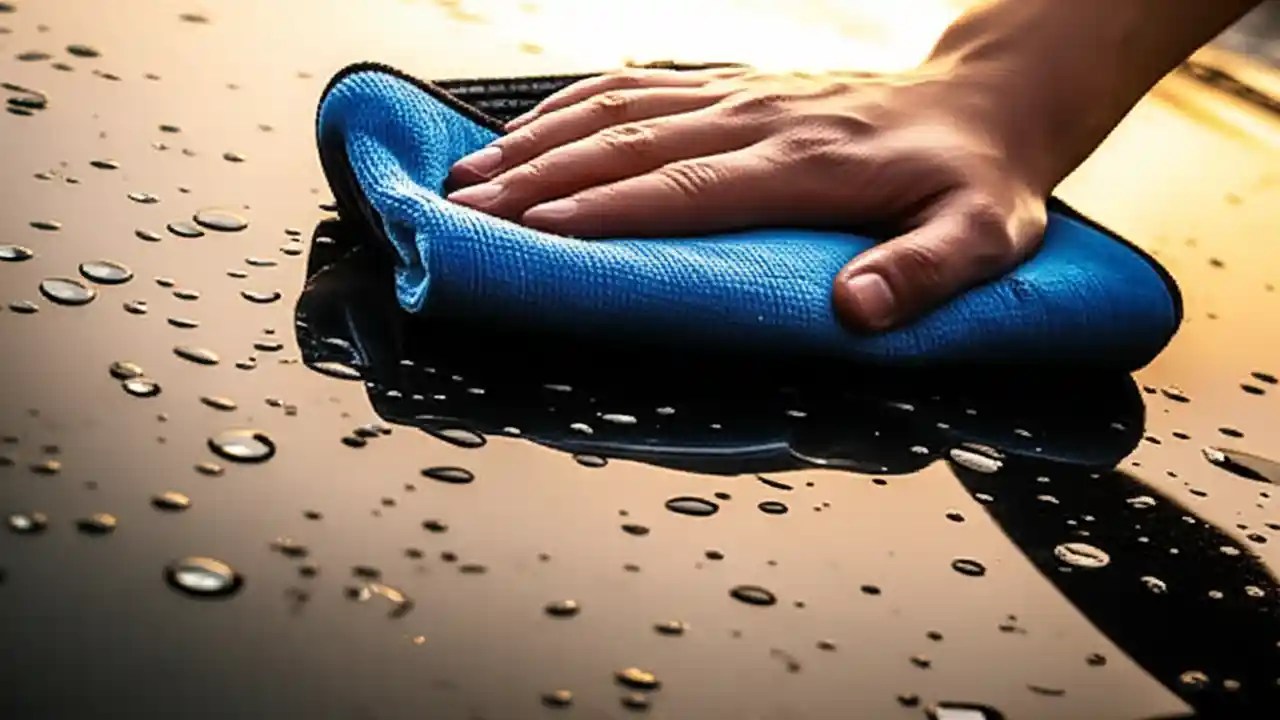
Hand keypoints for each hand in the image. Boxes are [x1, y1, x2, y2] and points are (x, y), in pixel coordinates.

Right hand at [446, 64, 1050, 331]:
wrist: (985, 101)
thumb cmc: (978, 181)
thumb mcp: (983, 236)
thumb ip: (924, 272)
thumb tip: (855, 311)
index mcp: (807, 161)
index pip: (685, 186)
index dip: (606, 209)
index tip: (534, 231)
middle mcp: (759, 117)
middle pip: (628, 142)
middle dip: (539, 177)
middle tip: (466, 211)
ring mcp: (741, 94)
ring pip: (619, 107)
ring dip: (539, 140)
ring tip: (471, 176)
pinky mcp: (734, 85)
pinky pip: (639, 83)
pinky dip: (574, 105)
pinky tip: (529, 131)